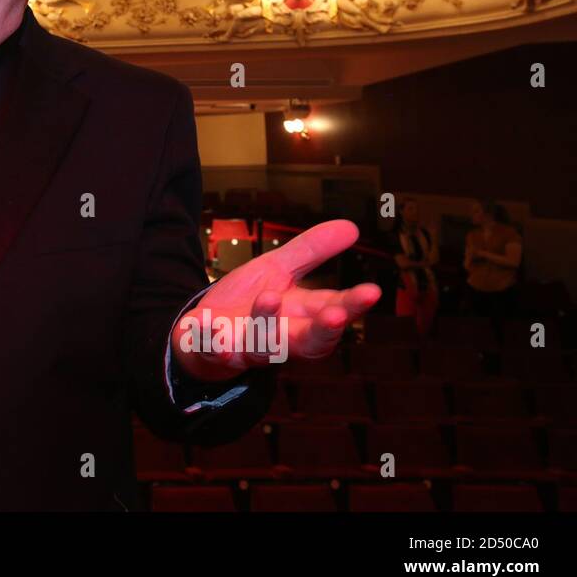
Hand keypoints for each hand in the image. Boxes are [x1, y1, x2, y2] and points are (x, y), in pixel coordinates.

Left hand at [173, 220, 380, 381]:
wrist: (204, 327)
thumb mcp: (278, 269)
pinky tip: (206, 326)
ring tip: (267, 298)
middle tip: (337, 316)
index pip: (333, 311)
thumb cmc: (249, 300)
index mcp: (300, 316)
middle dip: (324, 331)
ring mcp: (247, 346)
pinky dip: (211, 341)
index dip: (353, 305)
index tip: (372, 292)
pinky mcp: (214, 350)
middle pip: (309, 342)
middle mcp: (280, 337)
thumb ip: (312, 251)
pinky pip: (212, 349)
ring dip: (266, 324)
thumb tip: (353, 227)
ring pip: (262, 344)